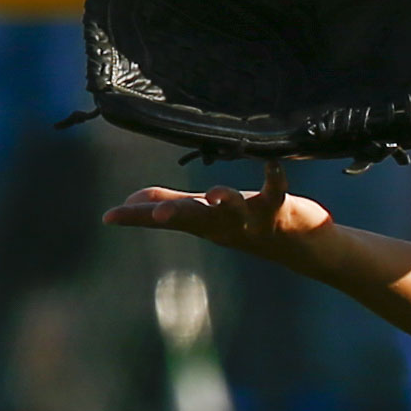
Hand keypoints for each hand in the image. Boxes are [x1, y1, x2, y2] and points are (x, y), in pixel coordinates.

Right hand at [103, 160, 332, 263]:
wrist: (301, 246)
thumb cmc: (246, 225)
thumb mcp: (205, 216)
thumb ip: (169, 204)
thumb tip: (132, 200)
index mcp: (202, 222)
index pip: (165, 219)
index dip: (137, 218)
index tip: (109, 216)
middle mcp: (223, 223)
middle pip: (196, 219)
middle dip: (176, 215)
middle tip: (157, 216)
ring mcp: (252, 219)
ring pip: (235, 210)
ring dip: (226, 201)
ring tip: (216, 194)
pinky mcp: (280, 209)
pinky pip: (277, 193)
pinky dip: (275, 179)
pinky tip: (273, 164)